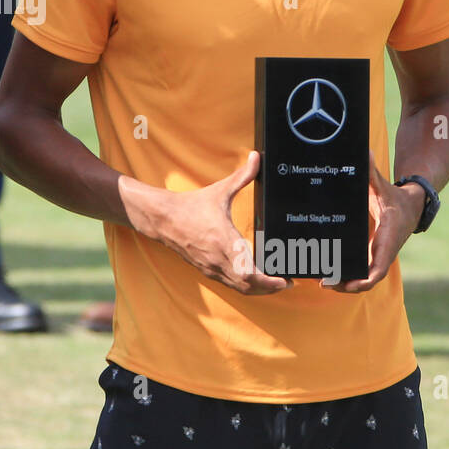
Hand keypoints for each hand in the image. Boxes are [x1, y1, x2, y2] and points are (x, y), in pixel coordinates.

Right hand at [135, 151, 291, 295]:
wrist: (162, 218)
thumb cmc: (191, 206)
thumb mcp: (220, 191)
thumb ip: (242, 176)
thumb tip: (257, 158)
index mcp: (224, 241)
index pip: (249, 273)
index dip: (269, 282)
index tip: (284, 280)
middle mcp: (218, 259)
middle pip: (249, 287)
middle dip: (270, 288)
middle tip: (286, 282)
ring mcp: (211, 267)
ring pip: (239, 289)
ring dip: (258, 290)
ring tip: (274, 284)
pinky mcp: (206, 270)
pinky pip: (229, 285)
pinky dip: (244, 287)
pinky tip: (253, 281)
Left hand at [328, 153, 421, 293]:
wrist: (412, 205)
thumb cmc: (394, 197)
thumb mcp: (382, 186)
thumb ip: (371, 172)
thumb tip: (364, 152)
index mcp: (388, 237)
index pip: (380, 265)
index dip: (367, 277)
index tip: (353, 283)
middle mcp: (386, 250)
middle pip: (370, 277)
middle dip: (351, 284)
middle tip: (327, 283)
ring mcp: (381, 255)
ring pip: (367, 277)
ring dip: (348, 284)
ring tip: (325, 283)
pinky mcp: (376, 255)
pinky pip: (364, 271)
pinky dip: (351, 277)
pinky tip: (333, 277)